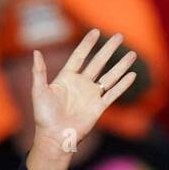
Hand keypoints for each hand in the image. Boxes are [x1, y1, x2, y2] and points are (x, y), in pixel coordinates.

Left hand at [31, 29, 137, 156]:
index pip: (79, 56)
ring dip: (121, 65)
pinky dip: (123, 85)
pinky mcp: (98, 107)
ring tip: (133, 54)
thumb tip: (36, 52)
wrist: (54, 137)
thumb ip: (39, 72)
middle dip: (109, 49)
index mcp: (66, 78)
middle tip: (120, 35)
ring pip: (109, 77)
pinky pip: (113, 94)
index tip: (96, 31)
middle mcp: (81, 84)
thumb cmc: (43, 116)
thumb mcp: (39, 92)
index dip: (88, 44)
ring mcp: (90, 95)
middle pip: (98, 62)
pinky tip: (132, 75)